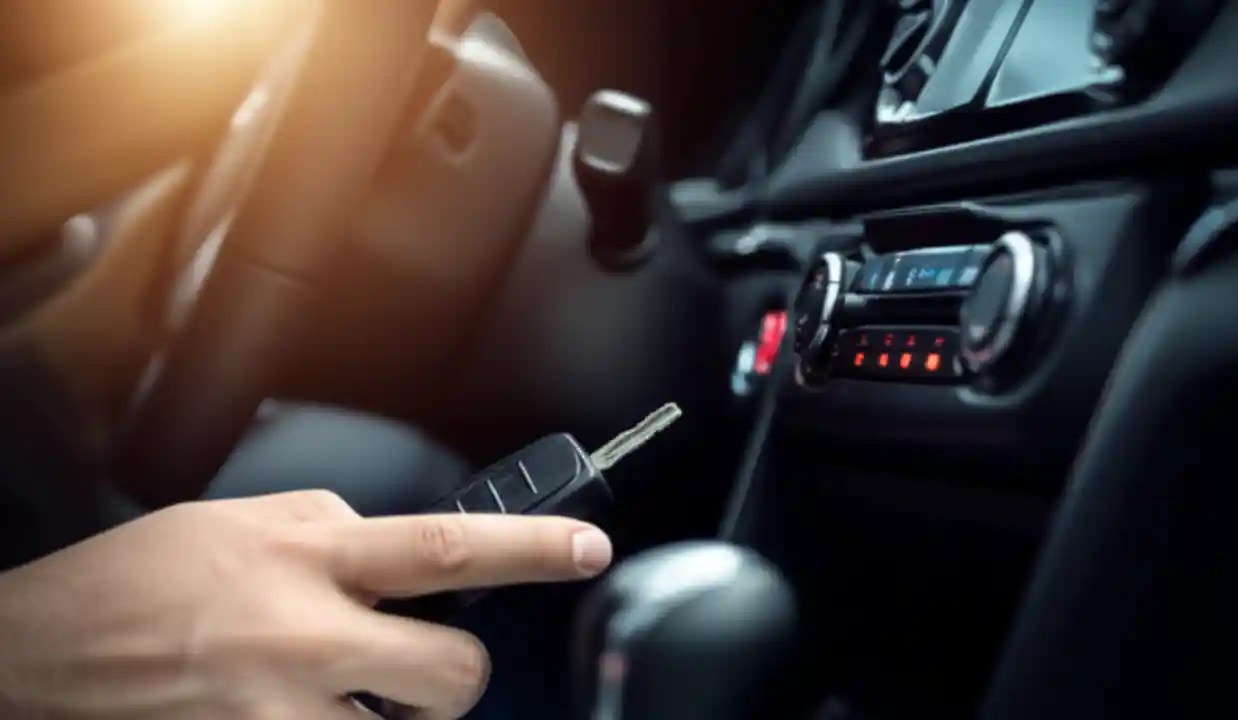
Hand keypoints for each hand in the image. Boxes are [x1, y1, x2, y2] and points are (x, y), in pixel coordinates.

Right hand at [0, 491, 613, 718]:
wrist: (45, 651)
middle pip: (454, 673)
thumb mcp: (246, 522)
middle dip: (458, 675)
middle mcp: (306, 639)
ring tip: (338, 695)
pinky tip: (297, 709)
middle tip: (426, 666)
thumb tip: (394, 549)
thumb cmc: (140, 581)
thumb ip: (332, 531)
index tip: (586, 549)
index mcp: (310, 558)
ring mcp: (282, 715)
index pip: (449, 547)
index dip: (533, 548)